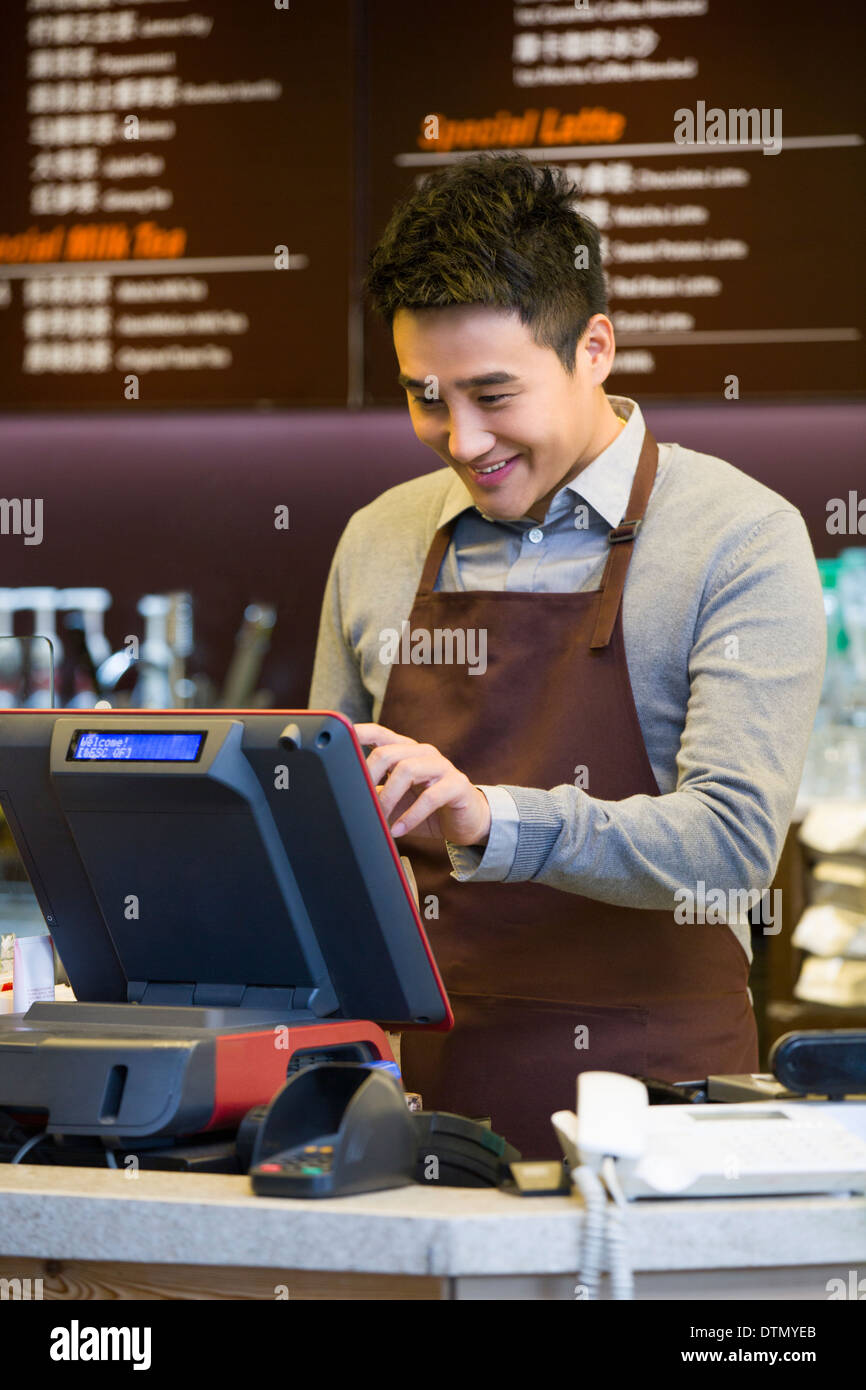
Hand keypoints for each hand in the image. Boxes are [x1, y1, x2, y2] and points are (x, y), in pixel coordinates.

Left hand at [354, 722, 491, 845]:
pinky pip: (430, 798)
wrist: (467, 822)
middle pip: (388, 753)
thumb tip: (346, 799)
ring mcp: (442, 767)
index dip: (359, 733)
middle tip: (360, 803)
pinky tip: (399, 830)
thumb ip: (376, 793)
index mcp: (407, 751)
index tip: (339, 738)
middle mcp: (424, 753)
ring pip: (407, 770)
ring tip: (380, 819)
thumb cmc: (427, 809)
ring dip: (388, 798)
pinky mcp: (457, 786)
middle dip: (369, 777)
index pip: (379, 734)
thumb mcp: (396, 799)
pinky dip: (410, 816)